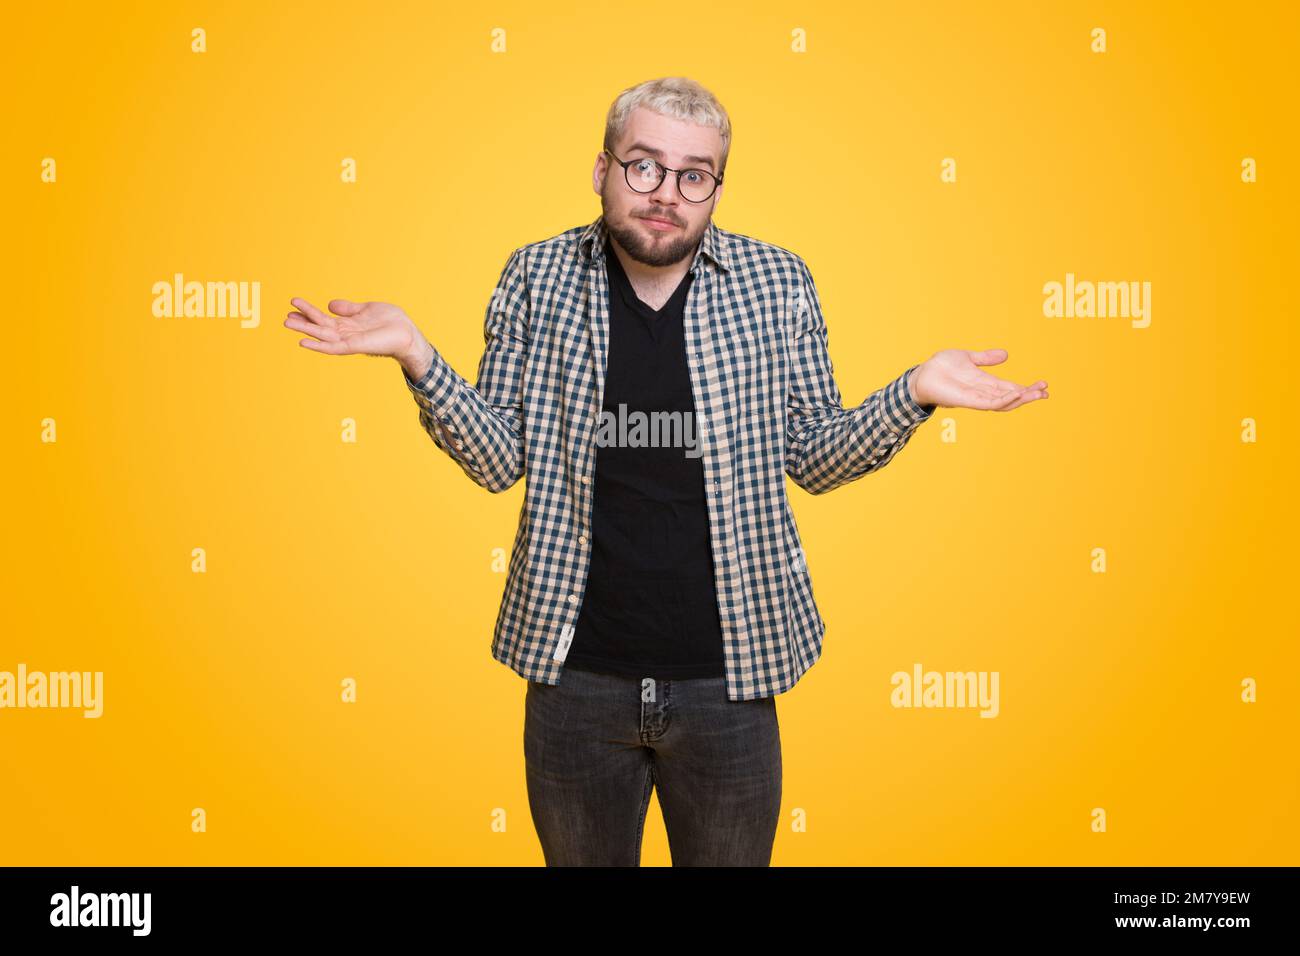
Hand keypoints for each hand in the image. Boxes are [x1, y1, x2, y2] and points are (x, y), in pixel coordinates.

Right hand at [284, 298, 428, 368]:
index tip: (293, 304)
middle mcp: (346, 334)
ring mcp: (349, 340)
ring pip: (322, 335)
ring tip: (287, 323)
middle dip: (302, 322)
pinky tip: (304, 342)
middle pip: (319, 327)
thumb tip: (330, 304)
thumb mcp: (367, 308)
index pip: (323, 318)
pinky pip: (333, 347)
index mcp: (348, 324)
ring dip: (305, 330)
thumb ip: (349, 308)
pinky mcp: (355, 346)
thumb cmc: (392, 322)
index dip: (309, 311)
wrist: (408, 333)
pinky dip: (318, 345)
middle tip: (283, 317)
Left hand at [908, 349, 1047, 410]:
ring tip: (1036, 394)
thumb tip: (1006, 355)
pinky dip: (1002, 399)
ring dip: (1020, 399)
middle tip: (1046, 391)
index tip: (1043, 384)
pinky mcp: (966, 400)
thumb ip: (986, 358)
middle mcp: (982, 391)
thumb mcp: (968, 357)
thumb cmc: (941, 366)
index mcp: (985, 382)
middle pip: (1010, 397)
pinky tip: (1015, 395)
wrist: (922, 374)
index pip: (1010, 387)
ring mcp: (975, 397)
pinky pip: (988, 403)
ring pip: (1003, 402)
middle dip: (1029, 395)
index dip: (1026, 387)